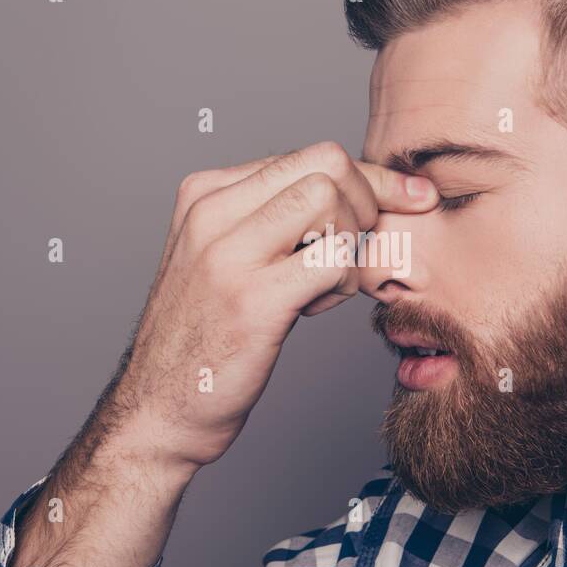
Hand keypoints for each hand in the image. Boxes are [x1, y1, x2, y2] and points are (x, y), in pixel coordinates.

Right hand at [106, 141, 437, 468]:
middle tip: (356, 254)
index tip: (410, 197)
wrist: (155, 410)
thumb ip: (273, 219)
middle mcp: (211, 212)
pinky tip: (312, 310)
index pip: (308, 155)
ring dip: (351, 245)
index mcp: (206, 194)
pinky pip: (335, 259)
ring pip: (331, 199)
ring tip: (321, 288)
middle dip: (368, 203)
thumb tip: (359, 191)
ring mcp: (228, 254)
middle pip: (327, 164)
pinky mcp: (253, 299)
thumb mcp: (225, 258)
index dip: (370, 178)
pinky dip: (344, 283)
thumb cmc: (204, 338)